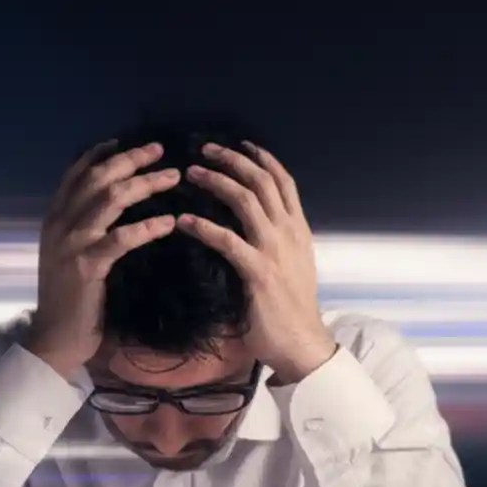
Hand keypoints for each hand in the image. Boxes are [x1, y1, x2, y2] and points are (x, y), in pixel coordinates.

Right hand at [26, 139, 181, 376]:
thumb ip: (84, 229)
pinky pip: (121, 238)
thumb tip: (112, 205)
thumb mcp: (70, 254)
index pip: (76, 175)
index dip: (101, 154)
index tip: (126, 142)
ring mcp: (71, 244)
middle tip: (160, 151)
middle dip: (130, 160)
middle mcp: (59, 224)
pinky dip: (147, 226)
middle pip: (97, 178)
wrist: (54, 338)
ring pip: (110, 200)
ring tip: (172, 177)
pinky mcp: (87, 267)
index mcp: (55, 219)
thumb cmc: (70, 299)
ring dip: (145, 184)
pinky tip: (169, 222)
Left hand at [176, 140, 336, 383]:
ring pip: (245, 200)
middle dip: (232, 159)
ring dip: (216, 181)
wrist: (303, 342)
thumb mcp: (294, 264)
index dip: (262, 158)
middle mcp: (289, 232)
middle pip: (261, 181)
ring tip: (190, 173)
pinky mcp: (259, 272)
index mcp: (298, 229)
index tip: (241, 143)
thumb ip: (278, 241)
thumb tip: (256, 226)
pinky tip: (183, 220)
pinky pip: (227, 241)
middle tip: (204, 149)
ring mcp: (274, 250)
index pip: (283, 181)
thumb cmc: (292, 308)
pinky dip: (203, 226)